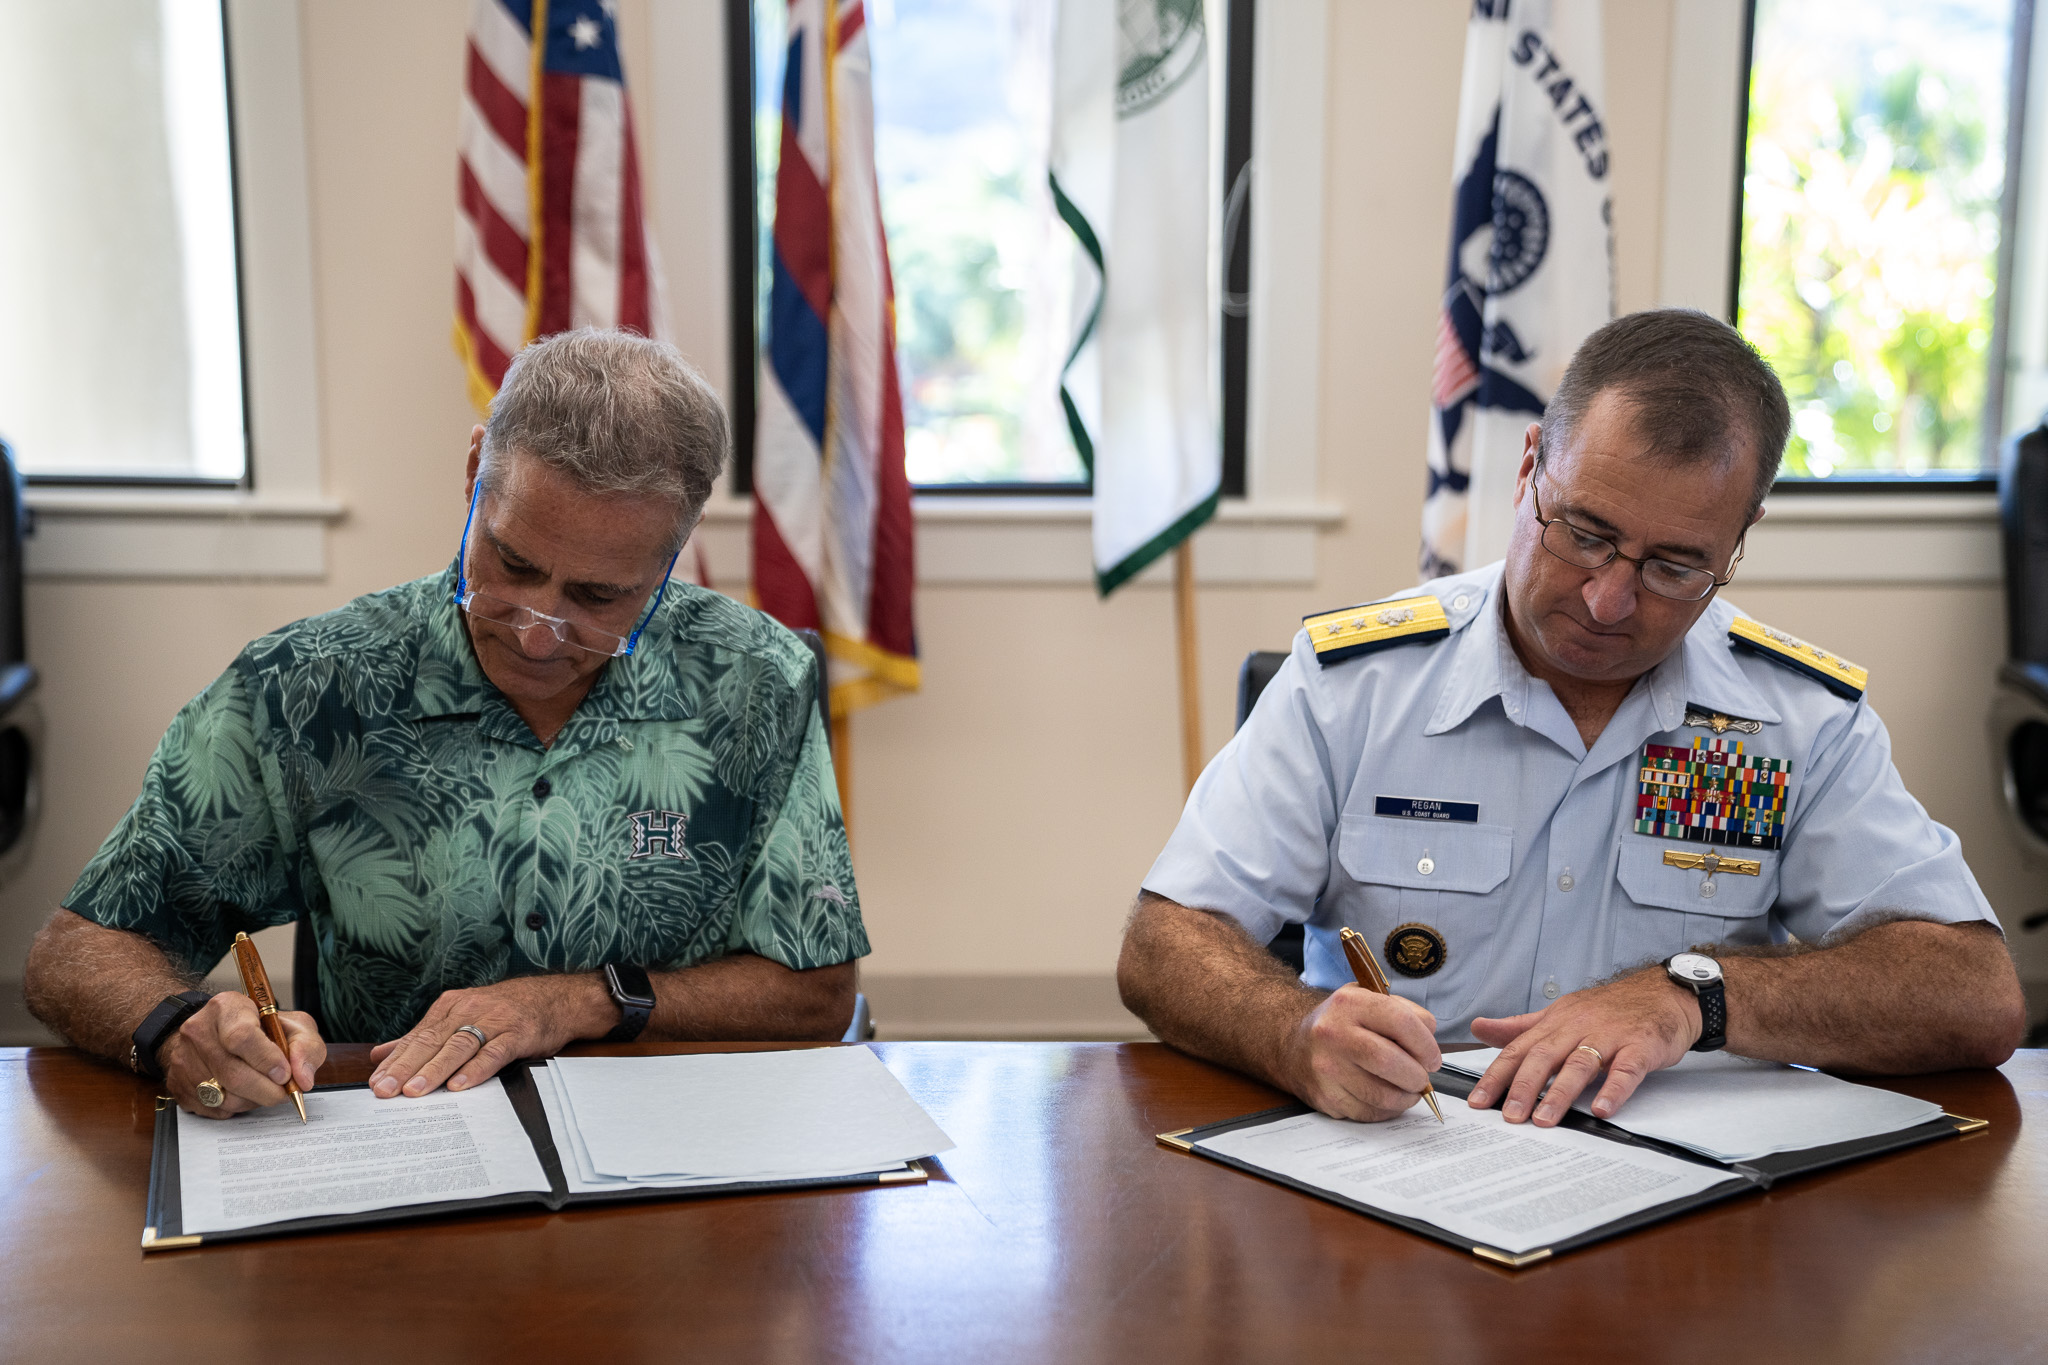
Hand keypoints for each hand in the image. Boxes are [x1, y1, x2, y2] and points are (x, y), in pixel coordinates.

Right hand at [161, 993, 324, 1119]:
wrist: (217, 1033)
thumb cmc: (260, 1029)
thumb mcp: (293, 1026)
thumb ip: (306, 1047)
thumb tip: (303, 1078)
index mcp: (227, 1008)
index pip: (241, 1037)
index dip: (267, 1060)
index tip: (285, 1075)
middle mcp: (198, 1031)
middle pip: (233, 1074)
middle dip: (266, 1091)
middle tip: (284, 1092)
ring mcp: (183, 1059)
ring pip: (223, 1096)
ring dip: (252, 1100)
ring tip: (263, 1088)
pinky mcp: (178, 1085)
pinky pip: (212, 1109)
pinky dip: (236, 1108)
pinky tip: (244, 1093)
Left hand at [368, 974, 612, 1098]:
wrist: (555, 998)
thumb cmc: (504, 1012)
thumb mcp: (459, 1017)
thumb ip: (421, 1037)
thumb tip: (380, 1054)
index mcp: (449, 1008)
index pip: (416, 1038)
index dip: (395, 1062)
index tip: (375, 1083)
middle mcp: (467, 1011)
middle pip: (431, 1042)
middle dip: (405, 1068)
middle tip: (385, 1090)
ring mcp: (493, 1022)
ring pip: (458, 1047)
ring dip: (434, 1070)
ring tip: (415, 1091)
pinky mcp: (517, 1033)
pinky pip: (493, 1052)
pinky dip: (475, 1069)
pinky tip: (459, 1085)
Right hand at [1282, 984, 1441, 1121]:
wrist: (1291, 1045)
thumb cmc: (1341, 1024)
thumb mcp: (1367, 1000)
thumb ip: (1405, 1012)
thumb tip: (1431, 1045)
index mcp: (1350, 1003)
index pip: (1401, 1022)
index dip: (1426, 1044)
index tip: (1433, 1058)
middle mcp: (1333, 1033)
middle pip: (1391, 1062)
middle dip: (1417, 1076)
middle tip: (1422, 1079)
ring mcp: (1326, 1068)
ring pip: (1382, 1094)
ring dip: (1406, 1098)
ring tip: (1408, 1090)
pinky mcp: (1324, 1096)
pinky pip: (1368, 1112)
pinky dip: (1387, 1111)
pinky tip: (1388, 1100)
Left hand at [1466, 968, 1700, 1124]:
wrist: (1662, 994)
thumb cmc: (1608, 1009)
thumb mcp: (1560, 1013)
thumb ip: (1521, 1026)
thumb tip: (1479, 1027)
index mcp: (1555, 1022)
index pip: (1518, 1049)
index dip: (1496, 1076)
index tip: (1478, 1102)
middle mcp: (1578, 1027)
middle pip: (1544, 1056)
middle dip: (1524, 1087)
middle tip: (1510, 1116)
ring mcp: (1610, 1036)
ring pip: (1580, 1064)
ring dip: (1560, 1093)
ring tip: (1544, 1120)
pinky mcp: (1641, 1046)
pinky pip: (1626, 1069)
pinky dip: (1613, 1089)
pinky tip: (1601, 1109)